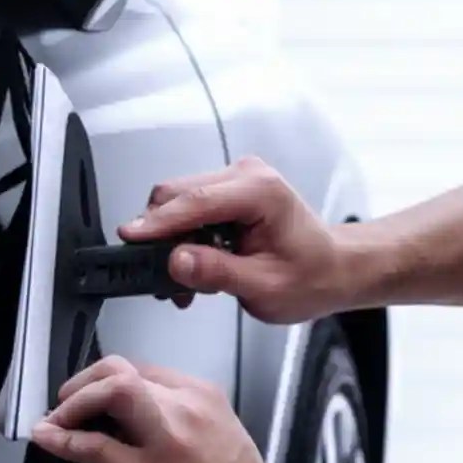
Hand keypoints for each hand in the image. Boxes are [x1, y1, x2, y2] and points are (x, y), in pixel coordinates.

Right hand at [121, 156, 347, 323]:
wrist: (333, 269)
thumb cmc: (311, 276)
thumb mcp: (265, 287)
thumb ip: (217, 272)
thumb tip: (176, 260)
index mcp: (260, 192)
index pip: (195, 201)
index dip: (158, 222)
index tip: (129, 238)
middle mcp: (245, 175)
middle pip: (176, 193)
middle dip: (159, 233)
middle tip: (161, 275)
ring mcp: (235, 180)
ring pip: (176, 199)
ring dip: (168, 238)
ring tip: (182, 279)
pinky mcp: (226, 191)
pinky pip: (187, 206)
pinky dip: (179, 236)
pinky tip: (191, 264)